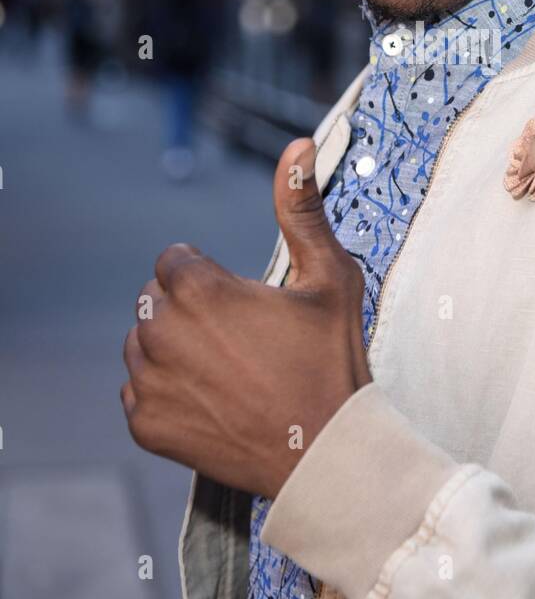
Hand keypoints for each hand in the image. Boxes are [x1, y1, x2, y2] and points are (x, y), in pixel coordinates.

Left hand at [120, 138, 370, 497]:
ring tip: (226, 368)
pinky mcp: (146, 424)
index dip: (210, 277)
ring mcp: (149, 382)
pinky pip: (138, 391)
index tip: (244, 303)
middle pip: (153, 300)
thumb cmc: (333, 360)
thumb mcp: (329, 276)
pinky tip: (212, 399)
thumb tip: (299, 144)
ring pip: (141, 344)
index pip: (174, 260)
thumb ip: (301, 207)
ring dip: (171, 348)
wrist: (327, 453)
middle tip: (239, 338)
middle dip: (187, 309)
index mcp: (198, 290)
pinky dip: (166, 392)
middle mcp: (161, 333)